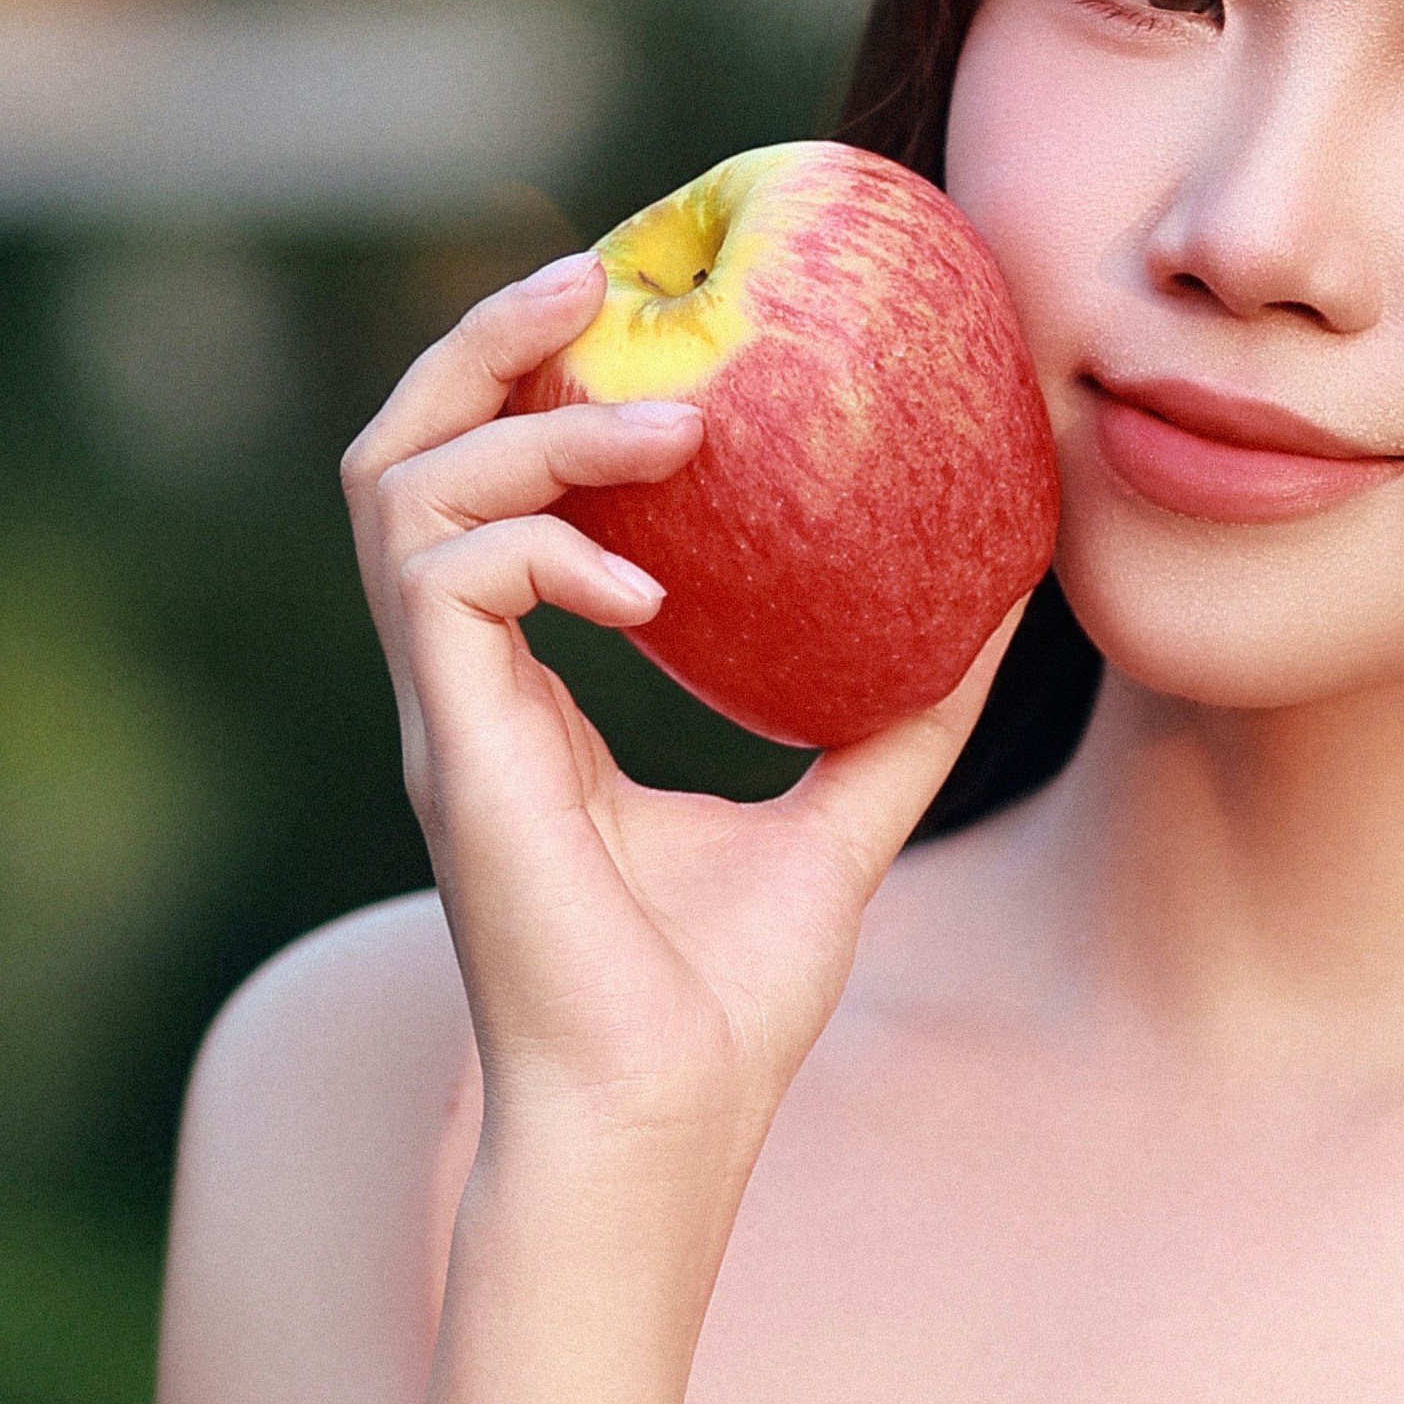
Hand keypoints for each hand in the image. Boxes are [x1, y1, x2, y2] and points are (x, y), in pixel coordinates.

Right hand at [341, 252, 1014, 1184]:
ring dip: (529, 425)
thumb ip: (903, 712)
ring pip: (397, 486)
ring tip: (670, 423)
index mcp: (525, 700)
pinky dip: (544, 549)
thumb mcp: (841, 819)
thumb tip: (1006, 603)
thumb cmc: (725, 1009)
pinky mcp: (453, 753)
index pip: (485, 495)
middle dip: (484, 343)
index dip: (539, 388)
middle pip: (402, 452)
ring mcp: (445, 718)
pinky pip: (449, 581)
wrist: (662, 1127)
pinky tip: (648, 594)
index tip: (649, 320)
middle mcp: (465, 691)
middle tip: (600, 276)